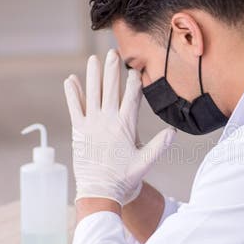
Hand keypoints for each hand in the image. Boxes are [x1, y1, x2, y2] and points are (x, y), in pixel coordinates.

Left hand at [63, 49, 175, 205]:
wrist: (100, 191)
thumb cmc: (124, 178)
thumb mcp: (145, 162)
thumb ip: (159, 145)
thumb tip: (173, 131)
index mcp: (125, 126)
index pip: (131, 97)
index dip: (133, 81)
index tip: (134, 68)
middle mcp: (107, 121)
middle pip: (110, 89)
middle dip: (112, 69)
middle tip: (113, 52)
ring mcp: (91, 124)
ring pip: (91, 94)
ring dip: (92, 75)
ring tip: (93, 59)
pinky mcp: (79, 131)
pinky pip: (74, 108)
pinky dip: (72, 93)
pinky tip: (70, 80)